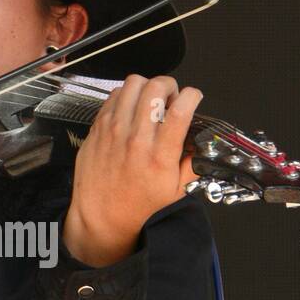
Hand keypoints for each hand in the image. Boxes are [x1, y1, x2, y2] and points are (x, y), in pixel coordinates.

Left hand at [63, 75, 202, 266]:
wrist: (102, 215)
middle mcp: (136, 138)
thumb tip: (201, 142)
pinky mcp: (97, 127)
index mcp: (160, 155)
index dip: (192, 95)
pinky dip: (126, 95)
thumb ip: (192, 162)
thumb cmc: (138, 205)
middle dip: (169, 85)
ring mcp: (113, 130)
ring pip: (132, 85)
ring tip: (150, 100)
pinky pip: (113, 96)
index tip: (194, 97)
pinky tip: (131, 108)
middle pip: (155, 88)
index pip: (180, 110)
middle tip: (170, 97)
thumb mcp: (176, 189)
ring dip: (146, 87)